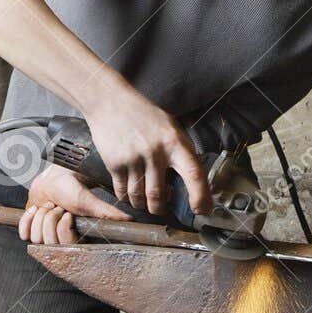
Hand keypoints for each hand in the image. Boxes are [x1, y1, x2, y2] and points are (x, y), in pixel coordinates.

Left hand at [17, 164, 131, 244]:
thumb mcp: (86, 199)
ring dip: (40, 216)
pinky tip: (35, 209)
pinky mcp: (31, 228)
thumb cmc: (71, 187)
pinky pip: (24, 233)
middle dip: (51, 219)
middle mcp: (59, 238)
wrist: (54, 178)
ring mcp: (44, 234)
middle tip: (57, 207)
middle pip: (48, 242)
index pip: (65, 245)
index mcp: (74, 236)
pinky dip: (26, 219)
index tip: (67, 213)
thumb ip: (106, 212)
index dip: (63, 228)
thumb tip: (129, 220)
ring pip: (36, 237)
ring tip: (48, 206)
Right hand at [80, 87, 213, 216]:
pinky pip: (122, 191)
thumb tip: (193, 179)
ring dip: (143, 206)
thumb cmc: (143, 114)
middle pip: (159, 195)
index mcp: (174, 142)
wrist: (110, 102)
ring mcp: (133, 158)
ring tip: (145, 205)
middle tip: (164, 210)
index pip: (194, 173)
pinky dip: (126, 198)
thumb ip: (180, 150)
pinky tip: (129, 196)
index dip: (200, 196)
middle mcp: (155, 151)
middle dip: (161, 209)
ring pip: (139, 197)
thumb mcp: (169, 126)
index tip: (201, 210)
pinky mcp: (114, 163)